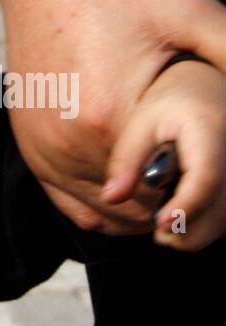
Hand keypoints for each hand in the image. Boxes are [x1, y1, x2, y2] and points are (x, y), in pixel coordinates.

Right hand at [2, 0, 225, 233]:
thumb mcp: (191, 13)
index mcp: (109, 118)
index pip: (170, 193)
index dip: (201, 186)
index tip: (213, 164)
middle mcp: (67, 142)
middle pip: (140, 209)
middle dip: (174, 197)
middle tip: (196, 169)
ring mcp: (42, 146)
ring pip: (106, 211)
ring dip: (141, 206)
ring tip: (170, 173)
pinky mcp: (28, 142)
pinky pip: (70, 201)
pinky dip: (105, 203)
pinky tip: (133, 181)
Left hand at [104, 57, 225, 249]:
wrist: (205, 94)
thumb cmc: (170, 105)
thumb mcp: (142, 122)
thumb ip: (127, 159)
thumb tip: (111, 198)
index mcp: (209, 135)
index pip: (206, 179)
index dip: (184, 206)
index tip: (160, 222)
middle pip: (215, 215)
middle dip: (180, 229)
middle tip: (154, 218)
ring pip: (218, 227)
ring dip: (189, 231)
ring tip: (165, 212)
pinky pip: (221, 224)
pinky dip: (199, 226)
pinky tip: (180, 210)